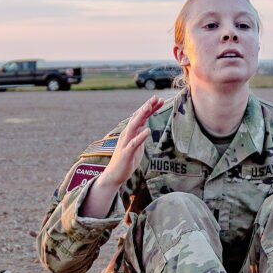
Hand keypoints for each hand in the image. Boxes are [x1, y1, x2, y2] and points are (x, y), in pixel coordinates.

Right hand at [80, 95, 160, 218]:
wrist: (114, 175)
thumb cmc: (126, 161)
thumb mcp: (136, 146)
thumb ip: (139, 135)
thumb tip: (145, 126)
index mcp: (130, 133)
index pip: (140, 117)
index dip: (149, 108)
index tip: (159, 100)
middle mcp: (127, 135)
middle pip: (137, 118)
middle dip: (146, 107)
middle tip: (156, 97)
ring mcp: (125, 143)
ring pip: (133, 127)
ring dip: (141, 117)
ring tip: (149, 107)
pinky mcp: (126, 153)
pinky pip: (133, 143)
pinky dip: (140, 136)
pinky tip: (147, 130)